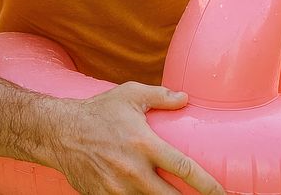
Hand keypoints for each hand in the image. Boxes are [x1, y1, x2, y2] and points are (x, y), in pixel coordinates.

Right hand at [54, 83, 224, 194]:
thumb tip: (186, 98)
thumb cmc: (97, 111)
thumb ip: (160, 96)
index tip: (223, 193)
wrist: (58, 131)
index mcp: (144, 144)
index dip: (208, 185)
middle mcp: (133, 170)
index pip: (184, 169)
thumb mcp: (129, 95)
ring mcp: (117, 188)